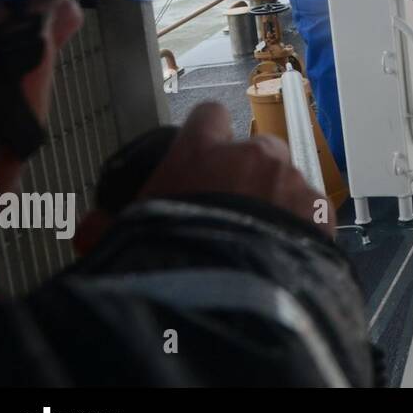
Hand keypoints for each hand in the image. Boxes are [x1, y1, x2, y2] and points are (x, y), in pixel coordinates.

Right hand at [76, 102, 330, 252]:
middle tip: (231, 210)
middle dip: (248, 173)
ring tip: (259, 241)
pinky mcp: (320, 211)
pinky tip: (284, 254)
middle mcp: (252, 155)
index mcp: (200, 150)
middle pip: (256, 149)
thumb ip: (107, 224)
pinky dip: (302, 228)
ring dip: (276, 201)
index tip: (204, 156)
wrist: (223, 296)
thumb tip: (92, 228)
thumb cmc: (168, 260)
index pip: (209, 115)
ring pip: (287, 180)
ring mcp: (291, 180)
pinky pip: (312, 211)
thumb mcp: (124, 237)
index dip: (207, 135)